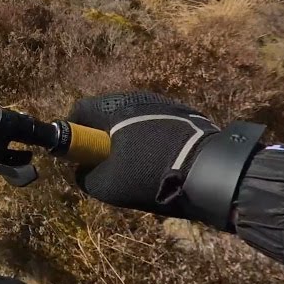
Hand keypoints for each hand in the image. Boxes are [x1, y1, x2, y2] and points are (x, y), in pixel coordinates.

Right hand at [67, 92, 219, 218]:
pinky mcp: (184, 112)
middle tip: (109, 163)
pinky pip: (157, 122)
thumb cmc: (150, 175)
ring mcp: (162, 102)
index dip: (76, 134)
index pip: (80, 111)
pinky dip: (153, 138)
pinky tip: (163, 161)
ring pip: (133, 118)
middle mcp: (134, 98)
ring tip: (141, 165)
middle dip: (104, 137)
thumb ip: (85, 176)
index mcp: (112, 109)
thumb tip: (83, 170)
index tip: (81, 155)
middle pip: (107, 114)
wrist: (207, 171)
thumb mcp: (107, 186)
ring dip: (130, 137)